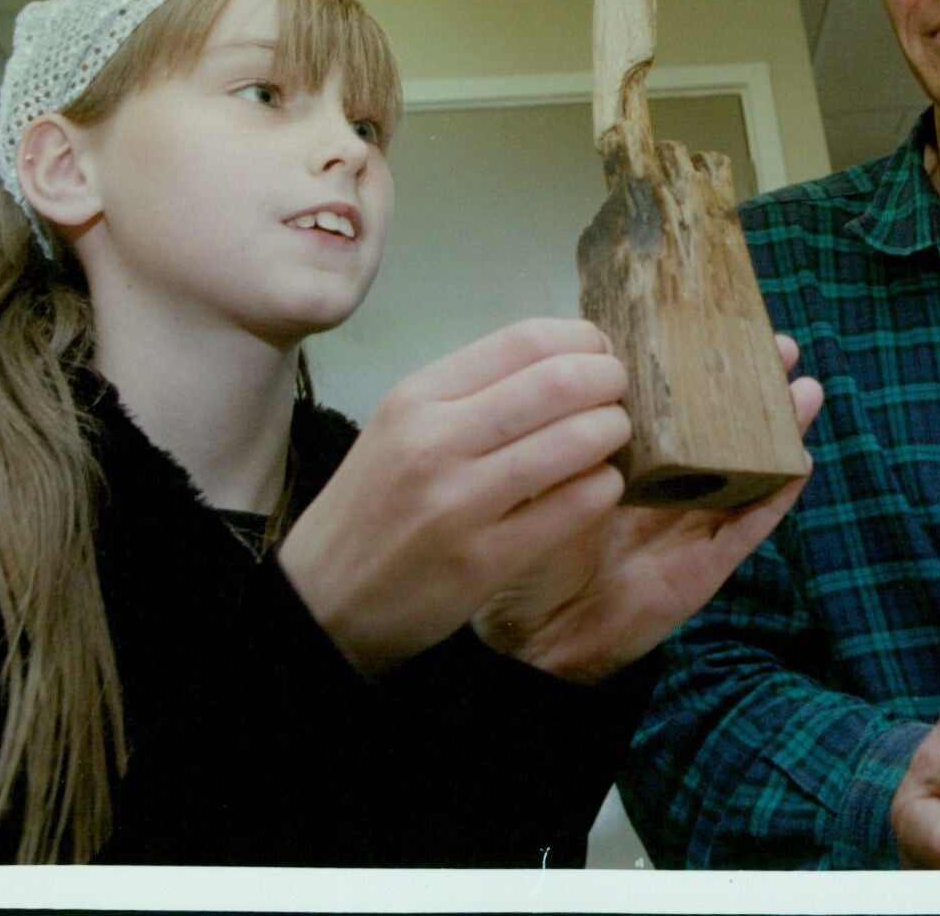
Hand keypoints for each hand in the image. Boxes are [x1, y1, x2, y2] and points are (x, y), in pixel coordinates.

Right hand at [279, 318, 635, 676]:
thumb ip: (473, 393)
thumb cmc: (374, 505)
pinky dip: (603, 488)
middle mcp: (436, 440)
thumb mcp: (402, 428)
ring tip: (613, 437)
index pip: (524, 340)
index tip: (600, 351)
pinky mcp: (484, 561)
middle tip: (618, 394)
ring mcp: (459, 502)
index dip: (582, 339)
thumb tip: (565, 359)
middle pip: (559, 382)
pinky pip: (574, 507)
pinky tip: (602, 486)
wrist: (321, 600)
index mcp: (418, 396)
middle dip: (609, 380)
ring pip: (576, 440)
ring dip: (612, 432)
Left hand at [471, 332, 823, 683]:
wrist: (535, 637)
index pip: (673, 406)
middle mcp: (670, 486)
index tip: (721, 325)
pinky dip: (776, 496)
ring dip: (779, 431)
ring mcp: (693, 524)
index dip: (700, 368)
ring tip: (806, 388)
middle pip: (723, 429)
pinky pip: (749, 526)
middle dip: (754, 387)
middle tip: (782, 344)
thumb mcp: (543, 483)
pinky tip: (799, 463)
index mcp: (630, 464)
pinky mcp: (707, 563)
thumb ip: (567, 438)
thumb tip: (585, 369)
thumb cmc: (530, 557)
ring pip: (748, 468)